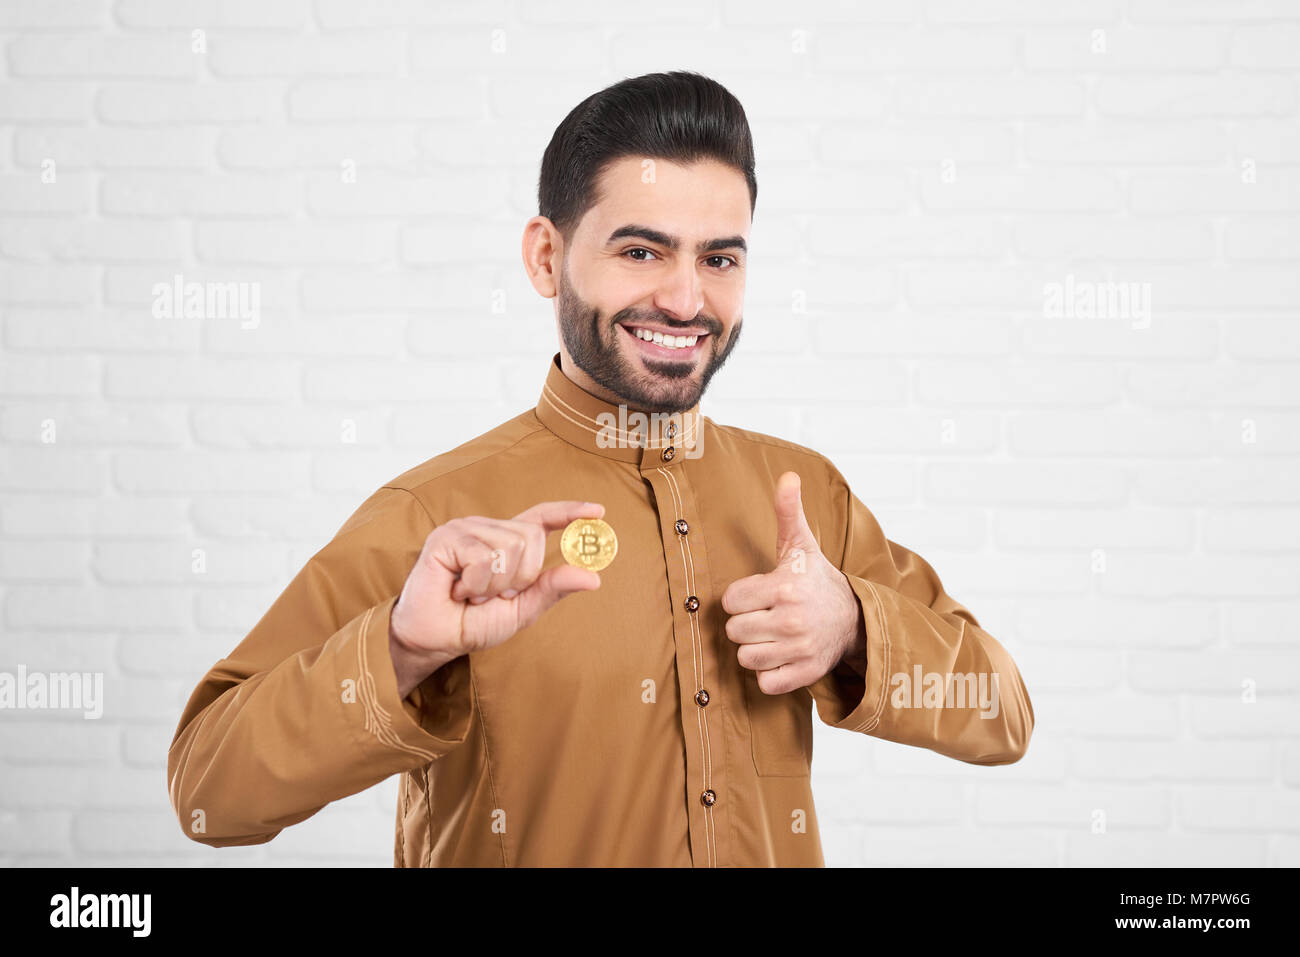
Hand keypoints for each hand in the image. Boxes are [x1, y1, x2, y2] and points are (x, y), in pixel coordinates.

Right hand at [388, 500, 604, 696]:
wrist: (435, 640)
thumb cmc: (473, 623)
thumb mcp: (522, 609)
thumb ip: (552, 588)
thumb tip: (594, 577)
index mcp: (507, 542)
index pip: (542, 517)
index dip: (570, 512)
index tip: (599, 511)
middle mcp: (487, 528)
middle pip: (532, 537)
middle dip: (520, 576)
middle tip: (493, 595)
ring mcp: (466, 528)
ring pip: (510, 547)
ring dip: (495, 584)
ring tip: (473, 594)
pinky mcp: (446, 537)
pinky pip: (483, 558)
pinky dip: (476, 585)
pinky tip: (458, 590)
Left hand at [721, 472, 863, 694]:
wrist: (854, 618)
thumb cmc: (816, 580)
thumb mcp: (801, 545)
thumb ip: (787, 512)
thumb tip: (788, 476)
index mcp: (785, 587)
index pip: (731, 601)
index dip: (740, 598)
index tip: (757, 594)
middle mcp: (791, 620)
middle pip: (734, 632)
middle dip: (745, 624)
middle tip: (764, 615)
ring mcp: (799, 649)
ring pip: (745, 659)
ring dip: (754, 649)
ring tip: (770, 635)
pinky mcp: (805, 674)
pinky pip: (765, 683)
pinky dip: (768, 674)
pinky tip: (779, 656)